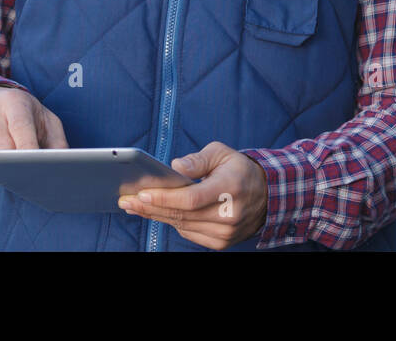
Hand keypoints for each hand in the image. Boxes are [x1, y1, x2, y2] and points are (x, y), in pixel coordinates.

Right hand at [0, 85, 67, 182]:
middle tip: (29, 176)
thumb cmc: (22, 113)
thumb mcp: (45, 119)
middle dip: (16, 165)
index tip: (38, 167)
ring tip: (14, 173)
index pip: (20, 127)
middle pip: (1, 147)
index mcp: (13, 102)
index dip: (28, 149)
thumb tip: (63, 165)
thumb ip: (57, 141)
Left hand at [118, 142, 267, 249]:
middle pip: (182, 214)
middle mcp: (229, 214)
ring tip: (135, 206)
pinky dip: (173, 223)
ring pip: (182, 225)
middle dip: (150, 207)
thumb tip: (174, 168)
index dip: (164, 197)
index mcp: (231, 187)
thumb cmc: (240, 170)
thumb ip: (197, 159)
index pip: (191, 198)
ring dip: (157, 216)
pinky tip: (158, 213)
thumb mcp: (223, 153)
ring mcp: (226, 232)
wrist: (268, 196)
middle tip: (127, 200)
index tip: (141, 193)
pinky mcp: (221, 243)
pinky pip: (189, 233)